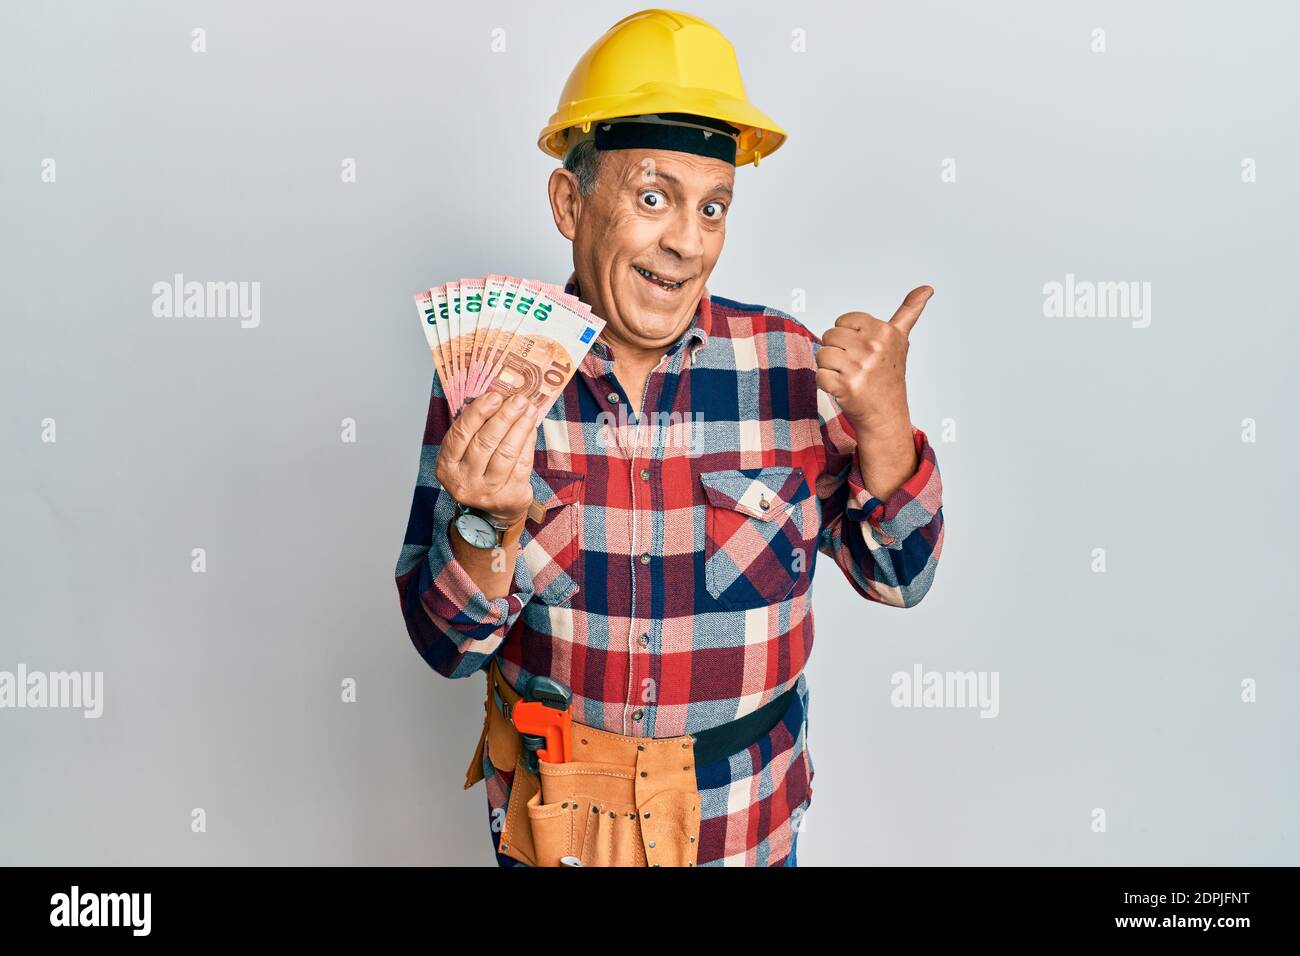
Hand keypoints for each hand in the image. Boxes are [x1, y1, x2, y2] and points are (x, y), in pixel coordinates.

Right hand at [434, 392, 538, 526]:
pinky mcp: (510, 496)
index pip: (460, 434)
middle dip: (504, 417)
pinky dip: (528, 442)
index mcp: (447, 466)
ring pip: (505, 453)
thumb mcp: (466, 453)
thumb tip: (498, 398)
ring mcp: (486, 492)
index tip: (495, 396)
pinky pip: (522, 464)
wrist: (493, 511)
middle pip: (485, 443)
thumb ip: (475, 429)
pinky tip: (531, 428)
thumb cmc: (479, 471)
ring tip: (529, 409)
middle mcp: (463, 481)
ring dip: (520, 427)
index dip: (478, 413)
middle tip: (518, 399)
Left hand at [815, 285, 933, 432]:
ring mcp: (860, 367)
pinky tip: (843, 389)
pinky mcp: (846, 386)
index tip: (863, 350)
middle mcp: (874, 348)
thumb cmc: (889, 375)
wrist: (887, 415)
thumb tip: (928, 288)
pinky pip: (819, 375)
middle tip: (855, 366)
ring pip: (822, 354)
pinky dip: (826, 384)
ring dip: (830, 368)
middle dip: (837, 351)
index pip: (842, 321)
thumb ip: (909, 312)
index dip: (847, 336)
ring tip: (848, 376)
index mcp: (885, 331)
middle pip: (829, 336)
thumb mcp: (900, 340)